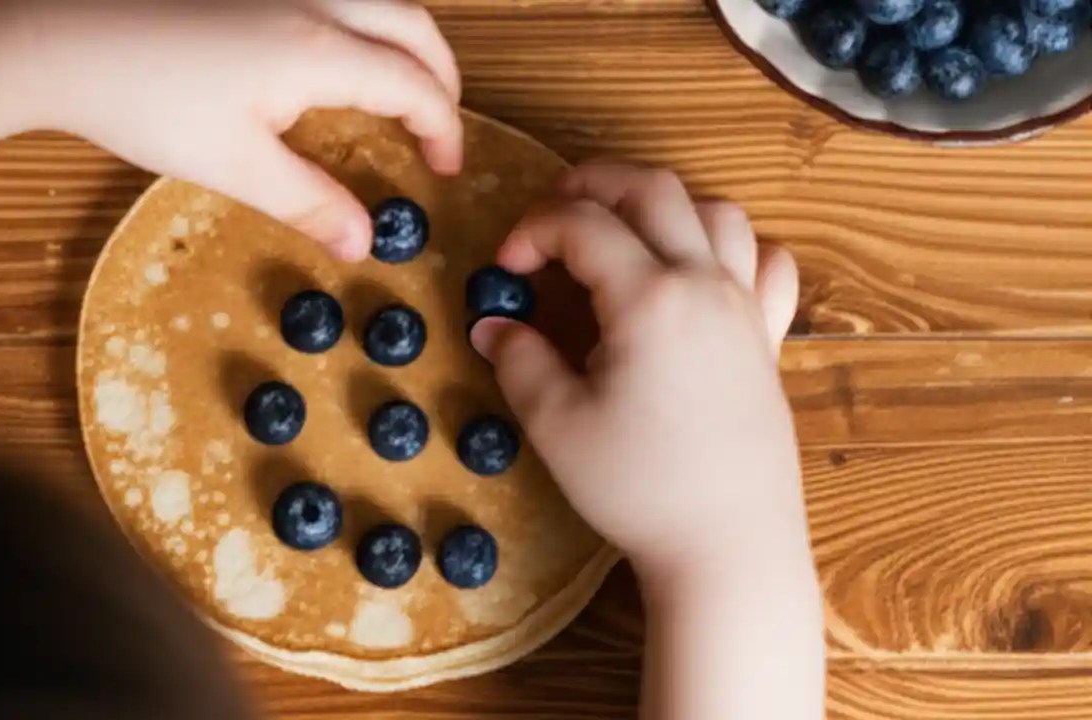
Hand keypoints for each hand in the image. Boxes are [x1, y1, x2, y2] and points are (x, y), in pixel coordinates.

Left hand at [22, 0, 462, 260]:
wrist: (57, 32)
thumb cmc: (142, 99)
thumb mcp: (233, 166)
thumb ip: (309, 202)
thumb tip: (365, 244)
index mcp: (320, 51)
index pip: (413, 85)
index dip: (443, 127)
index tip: (446, 168)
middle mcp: (315, 1)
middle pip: (412, 25)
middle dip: (440, 74)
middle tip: (439, 122)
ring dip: (405, 38)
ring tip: (402, 81)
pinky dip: (362, 19)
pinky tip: (339, 45)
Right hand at [471, 163, 806, 576]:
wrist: (727, 544)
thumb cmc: (638, 487)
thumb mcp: (557, 425)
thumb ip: (519, 361)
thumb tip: (492, 326)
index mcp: (650, 296)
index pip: (583, 224)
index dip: (532, 230)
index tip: (505, 268)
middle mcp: (706, 283)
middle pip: (654, 189)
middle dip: (594, 185)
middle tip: (552, 215)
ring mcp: (746, 308)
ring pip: (717, 212)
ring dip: (664, 207)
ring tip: (624, 236)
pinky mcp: (768, 340)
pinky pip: (768, 264)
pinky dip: (735, 248)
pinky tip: (704, 273)